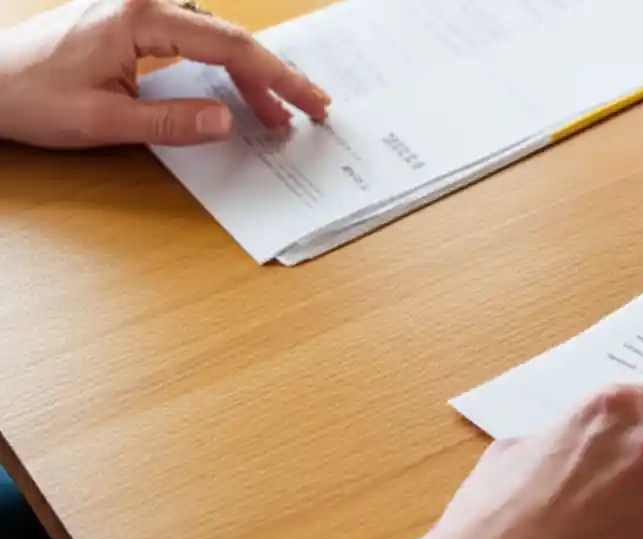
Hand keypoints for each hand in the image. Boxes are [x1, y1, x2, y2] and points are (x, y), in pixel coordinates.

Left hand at [0, 0, 329, 147]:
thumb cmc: (29, 96)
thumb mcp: (103, 121)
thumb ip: (170, 122)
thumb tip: (228, 120)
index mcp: (142, 20)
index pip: (230, 47)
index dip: (277, 78)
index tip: (309, 103)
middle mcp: (145, 5)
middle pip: (231, 40)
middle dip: (274, 77)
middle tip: (312, 108)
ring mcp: (138, 12)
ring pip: (216, 40)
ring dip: (250, 76)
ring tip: (278, 112)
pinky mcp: (132, 25)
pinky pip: (195, 42)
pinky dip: (223, 68)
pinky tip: (237, 91)